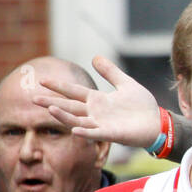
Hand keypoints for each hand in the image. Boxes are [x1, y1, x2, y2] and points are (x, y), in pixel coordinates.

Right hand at [33, 55, 161, 147]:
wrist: (158, 123)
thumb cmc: (142, 106)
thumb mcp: (125, 84)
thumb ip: (110, 72)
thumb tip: (95, 57)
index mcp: (98, 100)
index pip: (73, 92)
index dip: (59, 87)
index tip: (42, 81)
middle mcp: (96, 113)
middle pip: (69, 107)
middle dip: (52, 102)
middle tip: (34, 98)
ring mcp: (102, 124)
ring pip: (78, 120)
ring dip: (64, 115)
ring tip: (49, 108)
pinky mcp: (112, 134)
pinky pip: (95, 134)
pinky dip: (85, 132)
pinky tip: (73, 130)